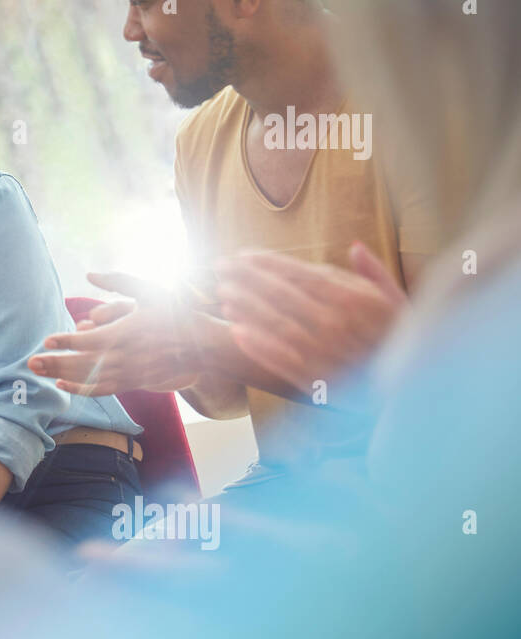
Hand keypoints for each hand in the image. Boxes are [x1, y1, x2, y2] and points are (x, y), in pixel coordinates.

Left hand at [28, 272, 201, 395]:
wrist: (202, 346)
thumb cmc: (175, 313)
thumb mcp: (150, 289)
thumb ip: (118, 281)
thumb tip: (90, 274)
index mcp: (126, 333)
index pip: (87, 341)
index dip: (65, 342)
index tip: (46, 340)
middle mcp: (124, 357)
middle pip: (81, 363)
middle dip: (54, 363)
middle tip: (29, 363)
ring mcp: (128, 372)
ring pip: (88, 378)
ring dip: (61, 375)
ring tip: (37, 371)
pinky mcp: (133, 381)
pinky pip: (102, 389)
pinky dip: (81, 389)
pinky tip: (63, 386)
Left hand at [216, 243, 406, 395]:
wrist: (419, 392)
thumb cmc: (407, 340)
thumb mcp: (400, 301)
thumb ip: (374, 273)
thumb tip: (355, 246)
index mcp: (355, 300)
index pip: (300, 274)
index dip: (267, 263)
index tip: (242, 255)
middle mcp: (337, 324)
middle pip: (281, 295)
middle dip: (246, 279)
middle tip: (220, 268)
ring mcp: (325, 353)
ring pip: (276, 325)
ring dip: (245, 308)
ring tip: (222, 294)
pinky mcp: (318, 381)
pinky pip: (281, 360)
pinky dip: (257, 344)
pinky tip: (235, 330)